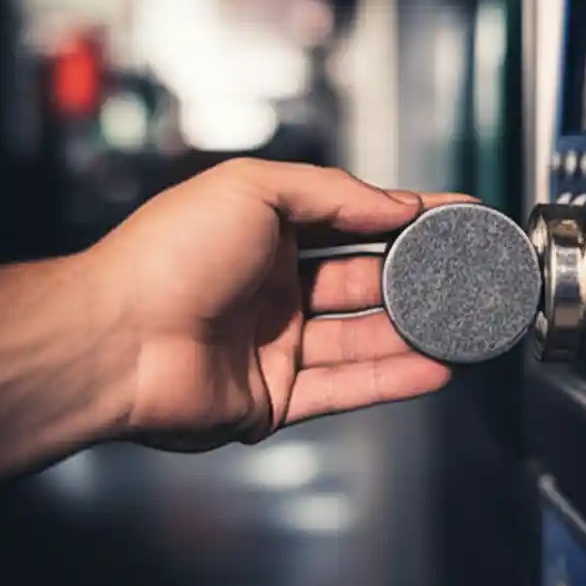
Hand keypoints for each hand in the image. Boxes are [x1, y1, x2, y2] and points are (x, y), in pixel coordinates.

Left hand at [84, 158, 472, 450]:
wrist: (116, 339)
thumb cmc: (167, 255)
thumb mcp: (253, 189)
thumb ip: (332, 192)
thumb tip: (396, 205)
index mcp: (263, 232)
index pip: (351, 220)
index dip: (404, 218)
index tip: (456, 216)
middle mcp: (271, 288)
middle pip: (362, 281)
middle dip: (416, 278)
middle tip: (469, 276)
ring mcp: (274, 344)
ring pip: (360, 338)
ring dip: (412, 332)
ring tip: (463, 326)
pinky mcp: (274, 397)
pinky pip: (345, 387)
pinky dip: (391, 379)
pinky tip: (434, 369)